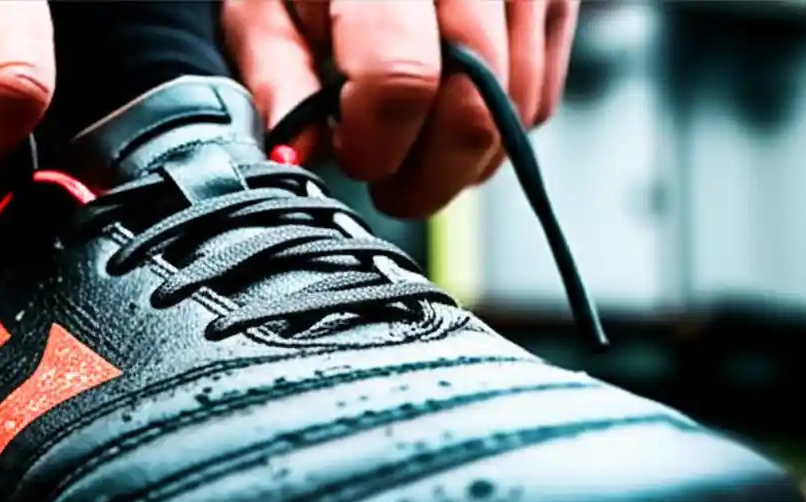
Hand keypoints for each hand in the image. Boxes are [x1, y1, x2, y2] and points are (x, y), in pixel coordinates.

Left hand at [223, 0, 578, 217]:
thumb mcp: (266, 4)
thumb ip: (279, 80)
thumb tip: (293, 156)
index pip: (401, 80)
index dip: (375, 145)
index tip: (354, 156)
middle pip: (472, 113)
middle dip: (426, 176)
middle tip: (388, 181)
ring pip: (513, 118)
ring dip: (460, 161)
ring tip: (414, 143)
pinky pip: (539, 99)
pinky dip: (494, 129)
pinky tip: (449, 107)